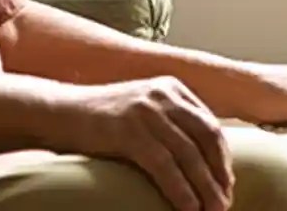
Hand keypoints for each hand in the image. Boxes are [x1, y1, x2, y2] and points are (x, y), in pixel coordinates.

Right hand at [48, 76, 234, 210]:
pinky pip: (164, 165)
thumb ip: (169, 122)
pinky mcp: (128, 131)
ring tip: (213, 210)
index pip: (209, 124)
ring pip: (188, 154)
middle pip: (206, 137)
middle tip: (225, 202)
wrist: (60, 111)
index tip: (226, 182)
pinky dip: (180, 189)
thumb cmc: (103, 118)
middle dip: (220, 173)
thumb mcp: (143, 109)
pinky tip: (188, 208)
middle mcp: (163, 94)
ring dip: (205, 187)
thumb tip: (199, 159)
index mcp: (172, 88)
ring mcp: (146, 111)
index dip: (222, 157)